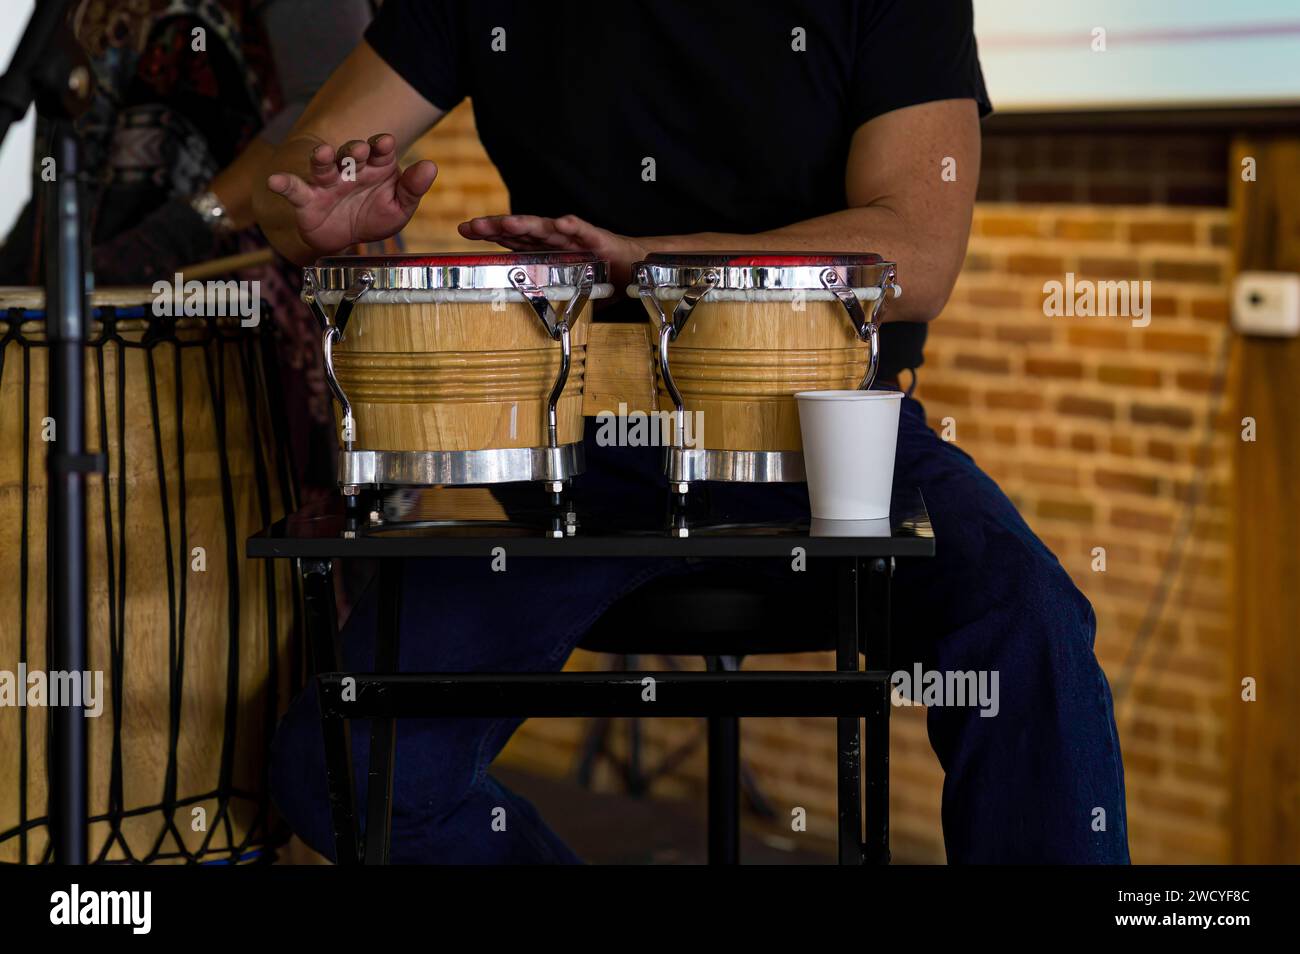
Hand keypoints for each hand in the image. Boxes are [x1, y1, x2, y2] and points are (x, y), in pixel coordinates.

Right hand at [266, 134, 436, 255]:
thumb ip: (412, 189)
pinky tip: (275, 181)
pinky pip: (294, 189)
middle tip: (360, 149)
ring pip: (323, 165)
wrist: (346, 240)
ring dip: (322, 158)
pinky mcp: (307, 198)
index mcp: (376, 168)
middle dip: (354, 150)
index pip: (380, 152)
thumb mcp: (399, 207)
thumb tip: (430, 166)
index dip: (381, 146)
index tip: (385, 143)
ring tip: (322, 154)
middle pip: (351, 154)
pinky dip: (284, 184)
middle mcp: (350, 170)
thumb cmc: (374, 216)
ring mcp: (327, 182)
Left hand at [458, 214, 646, 289]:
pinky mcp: (597, 238)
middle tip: (473, 227)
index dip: (489, 234)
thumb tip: (531, 326)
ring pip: (545, 229)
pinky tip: (561, 223)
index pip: (512, 239)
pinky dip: (572, 226)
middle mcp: (555, 240)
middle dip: (496, 228)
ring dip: (526, 225)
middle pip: (521, 231)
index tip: (466, 230)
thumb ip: (550, 300)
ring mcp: (574, 237)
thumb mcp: (567, 292)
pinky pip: (583, 231)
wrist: (631, 265)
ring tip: (507, 224)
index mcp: (545, 249)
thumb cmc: (597, 274)